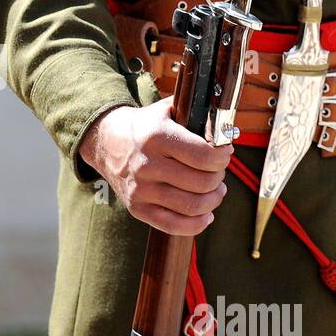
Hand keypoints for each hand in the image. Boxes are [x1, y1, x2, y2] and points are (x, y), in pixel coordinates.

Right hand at [79, 100, 231, 235]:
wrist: (106, 142)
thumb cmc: (146, 126)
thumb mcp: (168, 110)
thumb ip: (197, 117)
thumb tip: (229, 133)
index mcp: (157, 136)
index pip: (204, 156)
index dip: (222, 157)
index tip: (225, 153)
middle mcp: (146, 164)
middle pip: (202, 183)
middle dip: (218, 178)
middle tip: (218, 172)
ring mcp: (140, 189)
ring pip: (192, 206)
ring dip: (213, 200)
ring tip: (215, 191)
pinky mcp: (137, 208)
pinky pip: (174, 225)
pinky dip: (197, 224)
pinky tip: (206, 214)